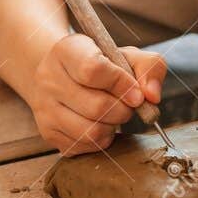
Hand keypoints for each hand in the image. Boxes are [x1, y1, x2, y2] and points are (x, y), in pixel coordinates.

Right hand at [29, 34, 166, 154]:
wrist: (63, 77)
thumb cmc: (100, 66)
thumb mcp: (125, 55)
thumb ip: (149, 67)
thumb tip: (152, 96)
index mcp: (66, 51)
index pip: (93, 70)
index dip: (122, 85)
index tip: (137, 94)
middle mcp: (48, 79)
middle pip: (96, 106)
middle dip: (124, 110)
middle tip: (128, 105)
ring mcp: (45, 108)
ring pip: (91, 131)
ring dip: (114, 126)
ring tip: (115, 114)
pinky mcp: (49, 133)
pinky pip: (86, 146)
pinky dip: (103, 138)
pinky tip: (101, 123)